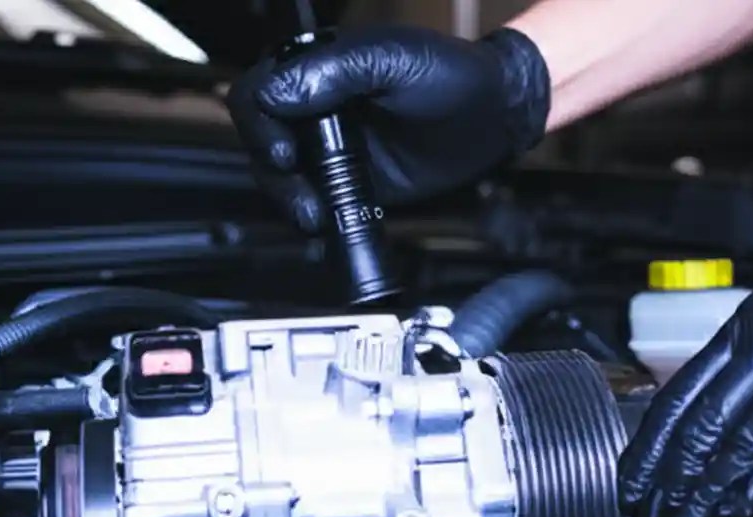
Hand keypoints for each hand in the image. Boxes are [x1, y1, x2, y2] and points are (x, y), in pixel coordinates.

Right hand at [227, 25, 549, 231]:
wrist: (494, 117)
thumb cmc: (451, 76)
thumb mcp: (392, 61)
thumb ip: (333, 72)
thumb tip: (275, 93)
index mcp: (315, 68)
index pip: (258, 91)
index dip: (260, 122)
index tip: (284, 149)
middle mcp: (314, 107)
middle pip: (259, 138)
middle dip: (271, 166)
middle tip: (297, 184)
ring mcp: (328, 148)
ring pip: (278, 176)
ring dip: (288, 196)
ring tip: (315, 213)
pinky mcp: (346, 184)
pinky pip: (311, 201)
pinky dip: (311, 213)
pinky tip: (326, 218)